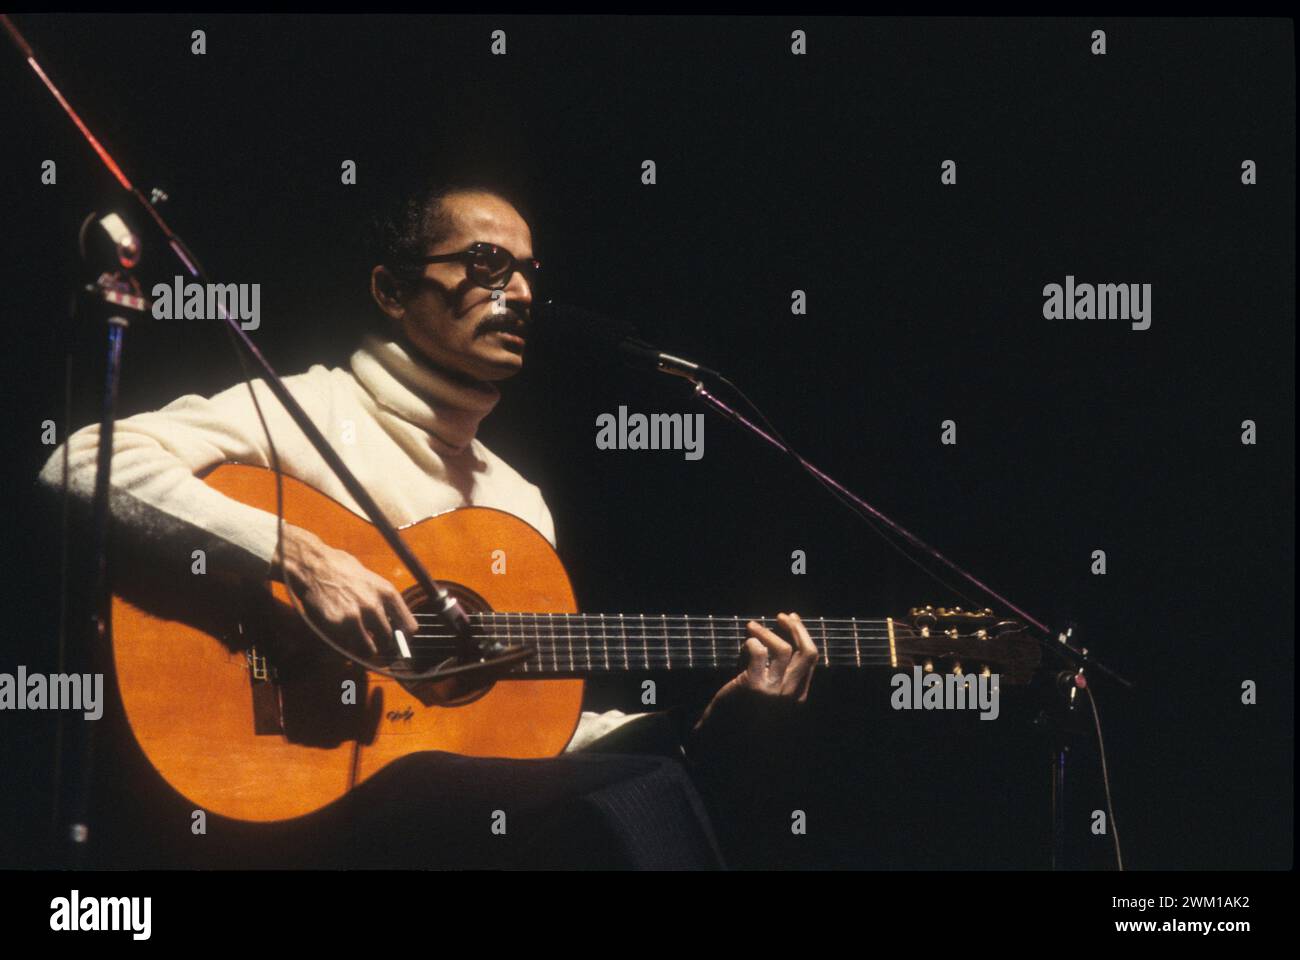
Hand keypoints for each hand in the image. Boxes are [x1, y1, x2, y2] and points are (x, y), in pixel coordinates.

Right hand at [274, 525, 418, 656]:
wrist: (314, 565)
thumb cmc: (341, 569)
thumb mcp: (371, 580)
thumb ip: (383, 600)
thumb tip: (393, 623)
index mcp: (387, 593)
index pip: (409, 627)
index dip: (403, 638)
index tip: (396, 641)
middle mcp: (375, 606)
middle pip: (389, 642)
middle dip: (380, 645)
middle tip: (372, 643)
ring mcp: (356, 617)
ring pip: (369, 650)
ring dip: (362, 649)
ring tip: (355, 642)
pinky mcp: (338, 625)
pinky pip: (347, 647)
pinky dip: (344, 647)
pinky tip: (340, 636)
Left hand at [692, 612, 817, 738]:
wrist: (721, 738)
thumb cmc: (741, 714)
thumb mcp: (768, 698)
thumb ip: (777, 675)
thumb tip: (779, 639)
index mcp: (798, 697)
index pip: (810, 660)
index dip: (803, 636)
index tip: (793, 622)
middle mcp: (790, 695)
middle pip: (807, 652)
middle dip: (797, 629)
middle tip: (783, 616)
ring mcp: (773, 692)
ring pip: (783, 649)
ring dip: (767, 632)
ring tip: (752, 626)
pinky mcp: (753, 686)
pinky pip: (758, 652)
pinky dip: (751, 642)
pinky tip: (744, 644)